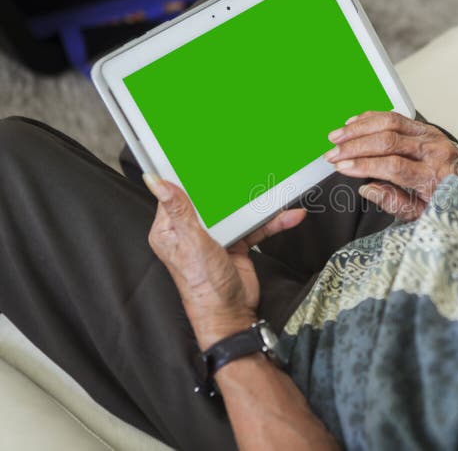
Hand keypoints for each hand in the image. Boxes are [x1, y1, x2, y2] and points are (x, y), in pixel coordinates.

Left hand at [143, 174, 305, 349]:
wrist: (231, 315)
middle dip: (229, 186)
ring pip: (236, 211)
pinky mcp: (237, 244)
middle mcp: (191, 231)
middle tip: (243, 166)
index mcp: (170, 229)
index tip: (199, 156)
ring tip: (274, 193)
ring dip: (257, 204)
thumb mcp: (191, 242)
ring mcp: (215, 237)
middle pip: (210, 198)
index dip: (186, 175)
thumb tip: (155, 182)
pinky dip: (271, 221)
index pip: (175, 193)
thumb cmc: (204, 287)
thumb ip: (179, 209)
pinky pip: (254, 226)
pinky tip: (288, 216)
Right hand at [324, 111, 457, 220]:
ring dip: (359, 128)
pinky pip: (396, 117)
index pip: (393, 166)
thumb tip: (366, 188)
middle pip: (388, 141)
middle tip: (332, 154)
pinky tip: (354, 123)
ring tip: (337, 136)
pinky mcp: (426, 128)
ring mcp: (431, 136)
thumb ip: (394, 203)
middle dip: (355, 147)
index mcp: (434, 176)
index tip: (341, 168)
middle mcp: (434, 151)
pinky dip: (372, 118)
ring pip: (390, 122)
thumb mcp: (426, 214)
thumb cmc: (452, 202)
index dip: (364, 165)